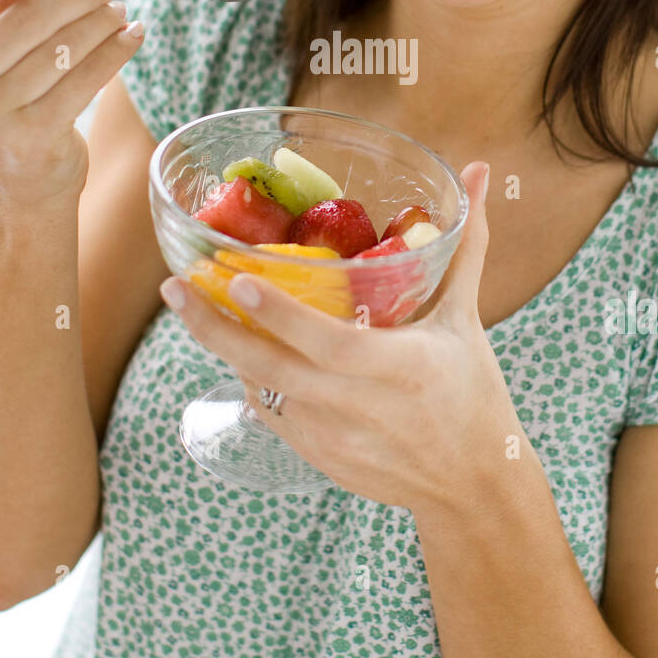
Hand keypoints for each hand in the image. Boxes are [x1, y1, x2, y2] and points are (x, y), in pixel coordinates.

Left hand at [161, 162, 530, 511]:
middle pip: (273, 367)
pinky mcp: (319, 458)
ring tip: (191, 305)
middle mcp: (359, 407)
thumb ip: (466, 246)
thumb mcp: (466, 319)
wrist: (473, 486)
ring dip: (224, 348)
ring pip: (262, 389)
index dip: (280, 313)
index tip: (237, 280)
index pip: (328, 342)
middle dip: (216, 327)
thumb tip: (481, 171)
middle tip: (176, 288)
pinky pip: (271, 413)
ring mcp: (333, 438)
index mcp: (400, 368)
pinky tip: (232, 347)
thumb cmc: (474, 392)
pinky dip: (249, 377)